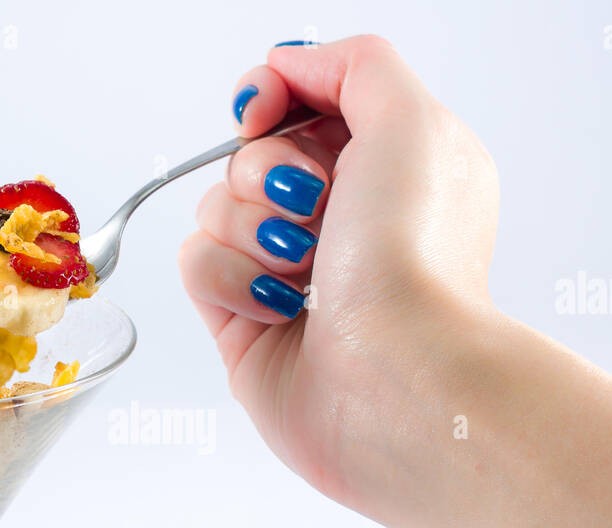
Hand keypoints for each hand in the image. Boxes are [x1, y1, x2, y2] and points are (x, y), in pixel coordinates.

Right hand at [179, 35, 499, 518]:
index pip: (300, 105)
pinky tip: (281, 310)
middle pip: (249, 155)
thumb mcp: (413, 121)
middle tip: (315, 210)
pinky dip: (231, 280)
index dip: (272, 97)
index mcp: (387, 169)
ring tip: (303, 271)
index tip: (264, 110)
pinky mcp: (244, 323)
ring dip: (252, 230)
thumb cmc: (416, 262)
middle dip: (268, 174)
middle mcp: (339, 221)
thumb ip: (354, 64)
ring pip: (215, 208)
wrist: (396, 378)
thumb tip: (287, 65)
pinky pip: (196, 264)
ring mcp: (287, 274)